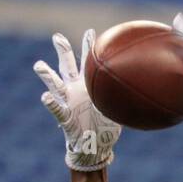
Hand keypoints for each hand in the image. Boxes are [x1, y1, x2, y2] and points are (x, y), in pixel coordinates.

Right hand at [33, 31, 121, 171]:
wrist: (94, 149)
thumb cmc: (104, 128)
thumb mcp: (116, 109)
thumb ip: (123, 97)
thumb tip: (143, 86)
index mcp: (87, 85)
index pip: (87, 62)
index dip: (88, 47)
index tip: (91, 32)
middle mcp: (74, 90)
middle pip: (66, 66)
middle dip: (62, 51)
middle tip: (57, 37)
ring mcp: (68, 103)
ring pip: (56, 86)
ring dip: (47, 76)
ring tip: (39, 65)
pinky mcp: (65, 119)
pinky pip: (57, 110)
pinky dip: (51, 103)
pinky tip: (45, 96)